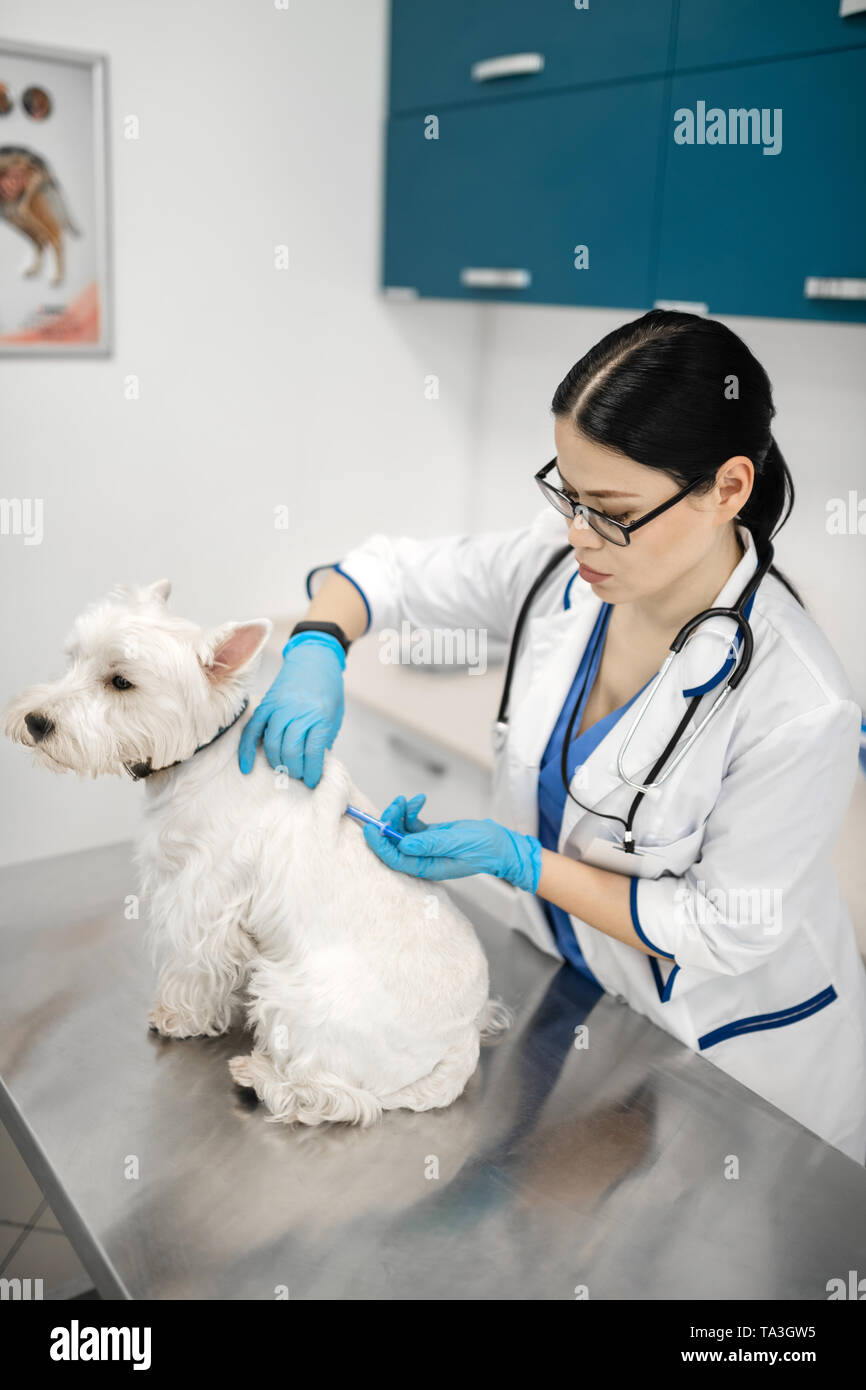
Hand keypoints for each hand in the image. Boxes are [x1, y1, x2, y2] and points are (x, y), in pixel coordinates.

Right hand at [238, 632, 344, 785]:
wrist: (315, 658)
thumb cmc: (328, 690)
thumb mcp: (334, 716)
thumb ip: (323, 740)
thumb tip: (313, 766)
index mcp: (319, 715)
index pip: (313, 751)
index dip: (313, 771)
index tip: (313, 781)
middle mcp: (298, 712)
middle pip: (290, 750)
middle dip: (294, 769)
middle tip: (299, 775)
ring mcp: (279, 707)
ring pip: (271, 743)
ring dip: (276, 762)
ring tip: (284, 769)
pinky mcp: (265, 704)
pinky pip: (252, 730)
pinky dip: (246, 750)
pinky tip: (247, 767)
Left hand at [362, 793, 541, 892]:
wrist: (499, 844)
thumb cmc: (483, 847)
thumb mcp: (457, 843)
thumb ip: (430, 844)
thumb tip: (404, 844)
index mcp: (427, 867)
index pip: (396, 859)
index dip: (380, 845)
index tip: (371, 828)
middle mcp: (422, 859)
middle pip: (395, 844)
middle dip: (390, 823)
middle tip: (395, 805)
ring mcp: (425, 848)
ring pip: (401, 832)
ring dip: (399, 814)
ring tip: (406, 800)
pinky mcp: (429, 837)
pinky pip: (412, 824)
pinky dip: (411, 811)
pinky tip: (419, 800)